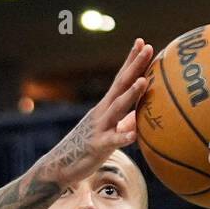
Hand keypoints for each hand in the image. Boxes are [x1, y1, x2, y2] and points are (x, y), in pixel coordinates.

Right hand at [38, 39, 154, 186]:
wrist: (61, 166)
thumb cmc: (87, 148)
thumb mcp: (109, 131)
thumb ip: (125, 122)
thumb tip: (143, 117)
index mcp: (106, 106)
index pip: (121, 78)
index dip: (131, 61)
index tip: (143, 43)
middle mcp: (103, 112)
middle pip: (120, 85)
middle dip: (134, 66)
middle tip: (148, 48)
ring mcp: (100, 127)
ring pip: (117, 108)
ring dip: (130, 94)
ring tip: (143, 81)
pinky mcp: (98, 146)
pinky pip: (112, 141)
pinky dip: (123, 137)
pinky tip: (134, 135)